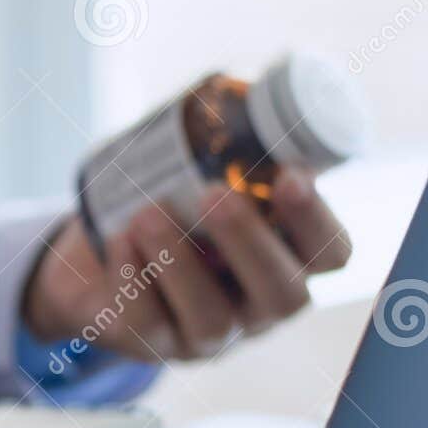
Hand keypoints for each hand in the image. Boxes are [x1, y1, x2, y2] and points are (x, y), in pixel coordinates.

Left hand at [24, 168, 352, 363]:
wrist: (97, 261)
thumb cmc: (169, 210)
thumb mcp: (205, 176)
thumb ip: (230, 142)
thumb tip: (229, 82)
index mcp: (289, 260)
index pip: (330, 254)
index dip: (316, 220)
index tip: (289, 175)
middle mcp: (257, 307)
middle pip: (283, 295)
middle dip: (249, 242)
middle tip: (214, 193)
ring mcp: (206, 335)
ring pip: (210, 318)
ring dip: (178, 262)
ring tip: (146, 213)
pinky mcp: (151, 344)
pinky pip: (147, 324)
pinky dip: (133, 278)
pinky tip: (121, 241)